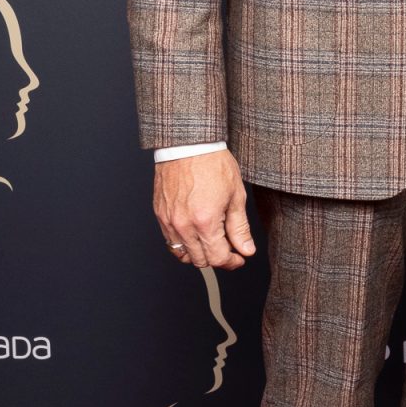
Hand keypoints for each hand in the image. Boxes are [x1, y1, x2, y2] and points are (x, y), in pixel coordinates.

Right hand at [154, 150, 255, 269]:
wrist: (188, 144)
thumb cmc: (212, 163)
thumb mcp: (236, 196)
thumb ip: (240, 228)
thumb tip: (246, 249)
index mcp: (205, 222)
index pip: (218, 258)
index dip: (232, 262)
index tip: (239, 258)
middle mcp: (183, 225)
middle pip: (200, 261)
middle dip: (218, 259)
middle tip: (229, 249)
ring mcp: (168, 221)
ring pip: (183, 255)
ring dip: (199, 254)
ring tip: (212, 241)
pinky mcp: (160, 215)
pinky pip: (170, 241)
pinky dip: (183, 244)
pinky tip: (195, 234)